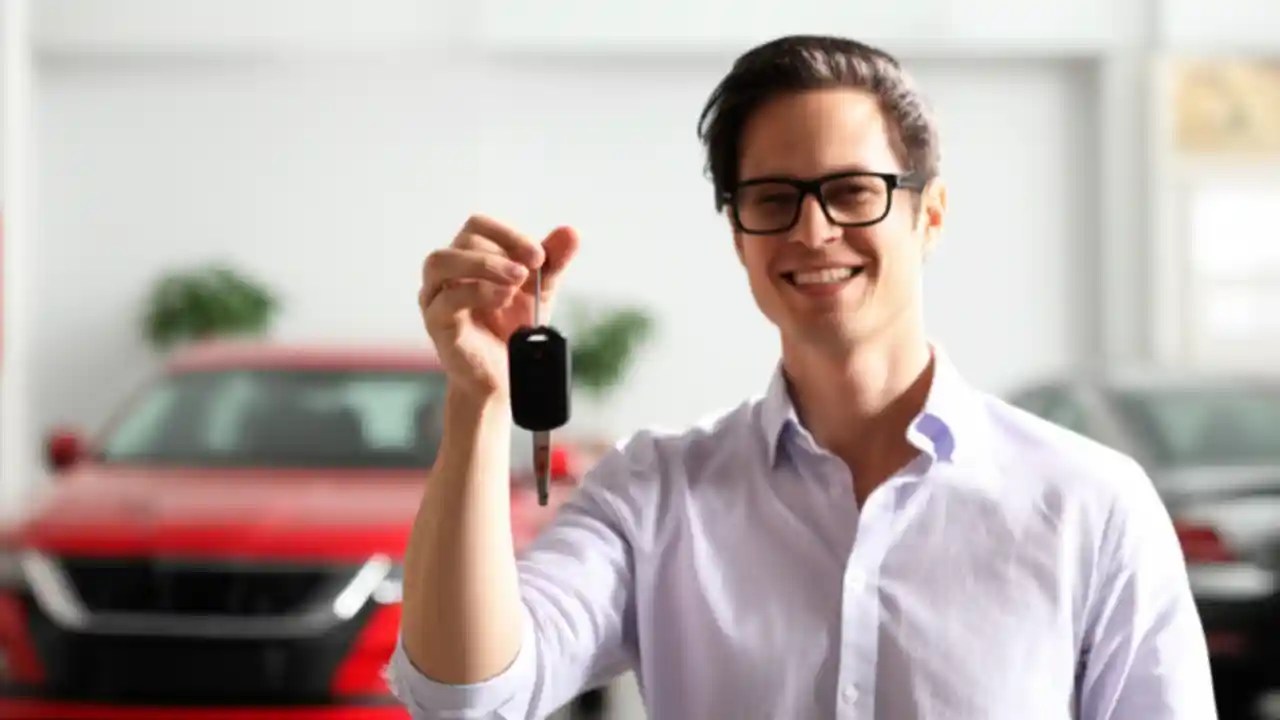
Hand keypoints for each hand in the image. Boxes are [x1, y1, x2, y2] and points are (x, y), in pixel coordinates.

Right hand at [420, 215, 578, 399]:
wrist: (504, 376)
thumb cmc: (513, 329)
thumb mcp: (540, 291)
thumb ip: (553, 261)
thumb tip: (571, 232)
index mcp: (469, 258)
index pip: (478, 226)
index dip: (509, 234)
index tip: (538, 256)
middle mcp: (447, 273)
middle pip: (463, 240)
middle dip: (502, 251)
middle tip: (530, 271)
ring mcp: (436, 297)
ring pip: (440, 262)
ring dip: (482, 265)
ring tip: (515, 282)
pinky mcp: (436, 323)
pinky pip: (446, 299)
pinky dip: (477, 292)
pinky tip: (503, 299)